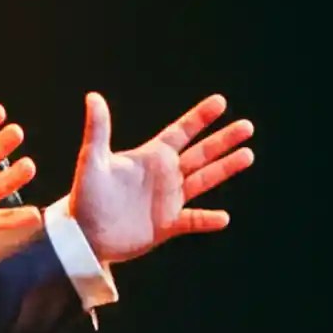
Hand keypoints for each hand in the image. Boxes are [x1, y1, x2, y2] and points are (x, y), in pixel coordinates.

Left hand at [69, 92, 253, 263]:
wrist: (83, 236)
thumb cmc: (85, 196)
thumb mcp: (91, 161)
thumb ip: (97, 130)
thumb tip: (92, 96)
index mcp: (150, 157)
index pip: (181, 132)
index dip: (199, 117)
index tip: (221, 102)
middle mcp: (163, 176)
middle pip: (200, 153)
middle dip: (223, 140)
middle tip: (248, 126)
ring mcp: (167, 200)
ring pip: (203, 181)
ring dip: (225, 168)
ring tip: (248, 155)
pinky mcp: (167, 225)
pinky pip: (193, 221)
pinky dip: (207, 220)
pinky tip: (224, 218)